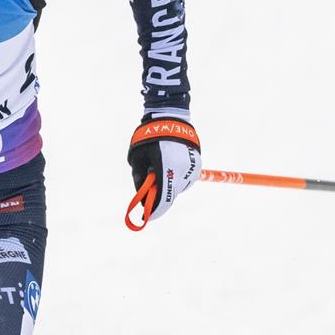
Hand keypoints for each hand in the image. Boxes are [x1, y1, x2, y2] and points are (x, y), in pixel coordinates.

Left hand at [125, 112, 199, 229]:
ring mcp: (192, 168)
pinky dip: (176, 178)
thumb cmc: (149, 137)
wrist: (171, 117)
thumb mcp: (137, 157)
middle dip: (159, 198)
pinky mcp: (197, 164)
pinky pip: (185, 179)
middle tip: (147, 195)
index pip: (163, 197)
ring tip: (157, 171)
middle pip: (171, 194)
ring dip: (169, 187)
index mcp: (166, 167)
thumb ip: (139, 177)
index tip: (148, 217)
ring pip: (179, 187)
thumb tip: (142, 195)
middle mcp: (182, 170)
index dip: (155, 210)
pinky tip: (168, 167)